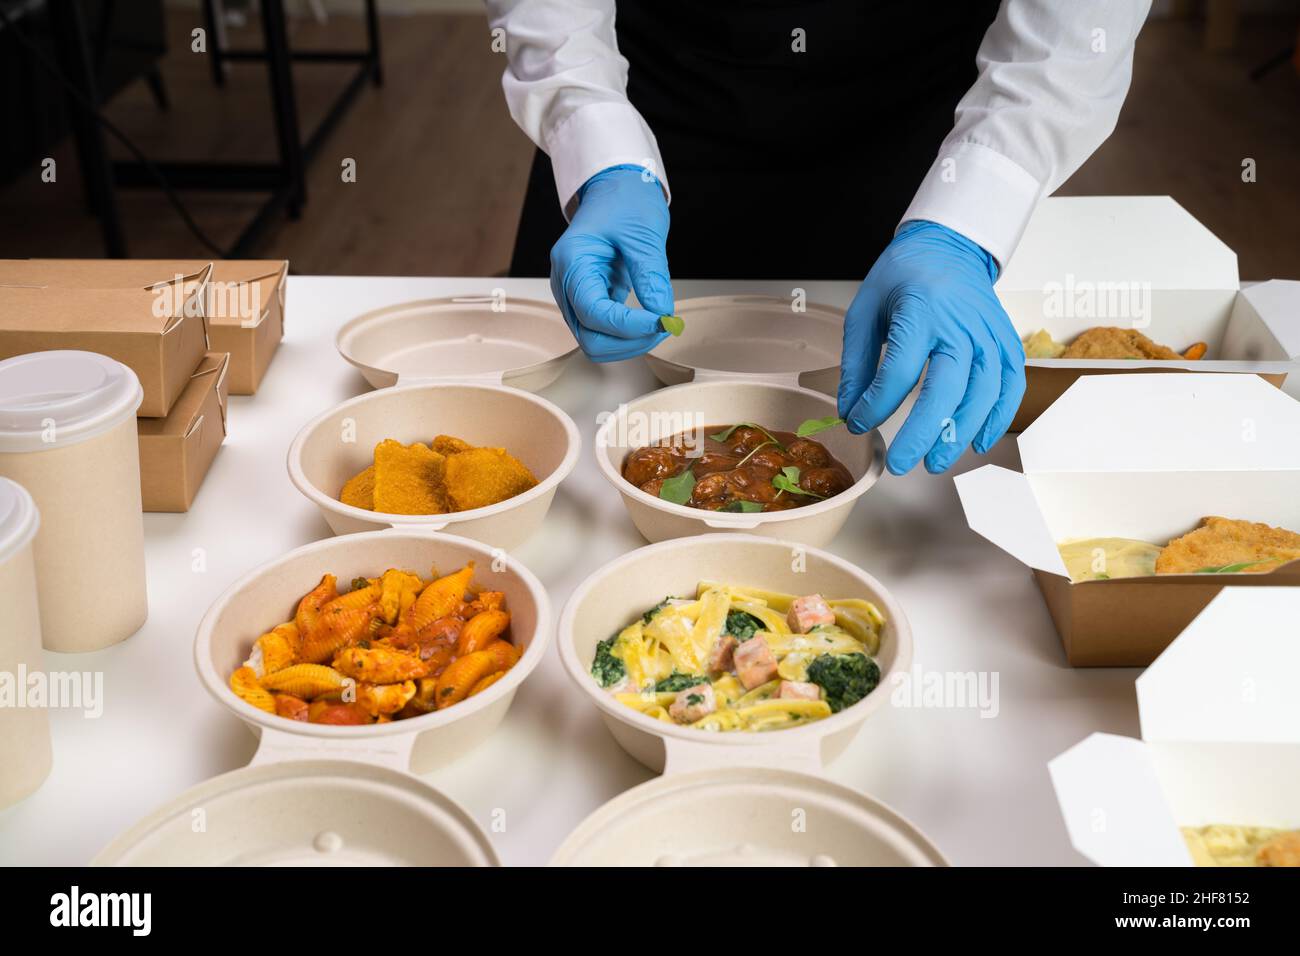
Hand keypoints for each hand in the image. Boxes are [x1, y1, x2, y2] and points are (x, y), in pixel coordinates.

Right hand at [549, 164, 674, 361]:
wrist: (614, 187)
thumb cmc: (623, 201)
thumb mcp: (643, 233)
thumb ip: (650, 275)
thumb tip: (662, 314)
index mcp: (572, 262)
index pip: (593, 312)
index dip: (628, 326)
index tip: (661, 322)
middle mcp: (566, 283)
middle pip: (590, 337)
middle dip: (629, 340)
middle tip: (663, 326)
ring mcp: (574, 295)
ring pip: (595, 340)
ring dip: (629, 342)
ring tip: (659, 323)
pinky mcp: (588, 300)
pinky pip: (603, 331)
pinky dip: (627, 334)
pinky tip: (649, 320)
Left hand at [837, 220, 1025, 474]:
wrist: (948, 246)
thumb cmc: (904, 276)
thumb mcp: (865, 310)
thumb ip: (857, 363)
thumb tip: (850, 411)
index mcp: (920, 312)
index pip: (899, 371)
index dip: (877, 405)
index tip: (858, 423)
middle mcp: (961, 325)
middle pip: (947, 388)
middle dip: (923, 433)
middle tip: (902, 463)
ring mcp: (989, 334)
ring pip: (983, 394)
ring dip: (960, 434)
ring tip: (935, 461)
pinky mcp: (1006, 342)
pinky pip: (1010, 386)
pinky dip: (997, 418)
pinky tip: (977, 442)